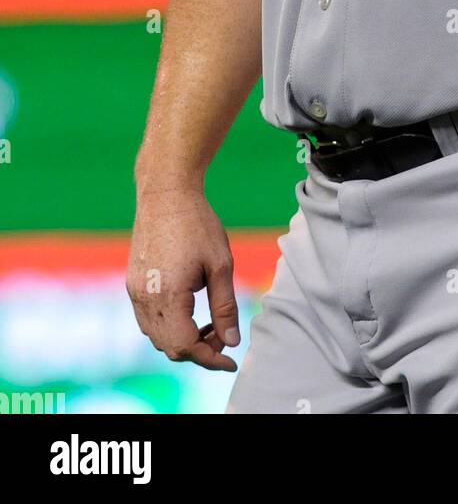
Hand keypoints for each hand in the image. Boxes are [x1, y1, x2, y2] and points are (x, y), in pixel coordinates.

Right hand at [127, 186, 240, 370]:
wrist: (166, 193)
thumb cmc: (198, 224)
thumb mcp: (221, 264)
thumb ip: (225, 306)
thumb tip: (231, 341)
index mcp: (168, 296)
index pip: (186, 347)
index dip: (209, 358)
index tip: (230, 359)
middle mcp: (145, 299)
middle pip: (169, 347)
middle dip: (199, 349)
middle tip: (223, 334)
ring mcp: (135, 292)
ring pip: (156, 336)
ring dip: (182, 339)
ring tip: (209, 321)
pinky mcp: (132, 283)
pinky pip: (147, 319)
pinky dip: (168, 325)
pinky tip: (189, 310)